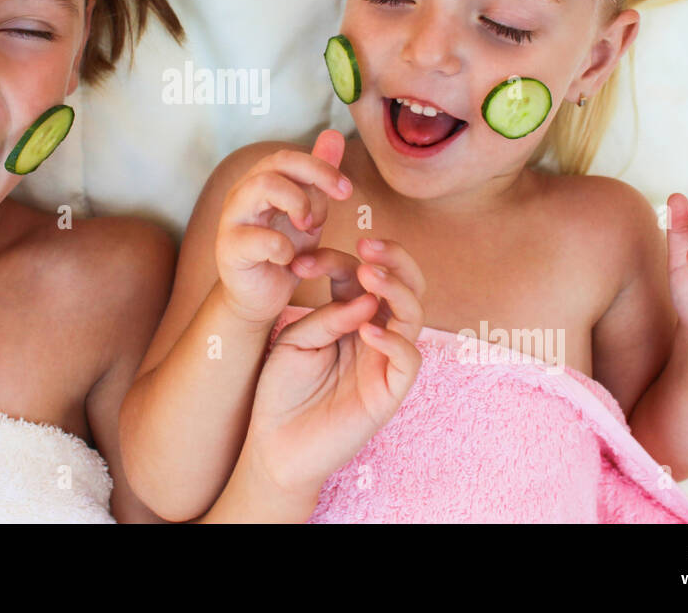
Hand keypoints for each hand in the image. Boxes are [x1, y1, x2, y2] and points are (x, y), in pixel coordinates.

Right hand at [214, 130, 351, 323]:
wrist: (260, 297)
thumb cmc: (282, 252)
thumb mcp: (309, 211)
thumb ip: (317, 177)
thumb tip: (333, 136)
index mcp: (261, 182)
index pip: (288, 157)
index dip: (321, 166)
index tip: (346, 189)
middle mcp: (243, 194)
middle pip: (275, 164)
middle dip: (314, 175)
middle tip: (340, 199)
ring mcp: (233, 220)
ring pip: (261, 186)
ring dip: (297, 203)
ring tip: (310, 227)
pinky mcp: (230, 249)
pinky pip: (256, 238)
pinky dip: (281, 248)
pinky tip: (290, 259)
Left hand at [244, 237, 424, 495]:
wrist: (274, 444)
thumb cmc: (282, 390)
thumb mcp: (295, 341)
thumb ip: (327, 316)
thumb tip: (365, 297)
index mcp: (350, 316)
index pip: (359, 274)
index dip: (336, 259)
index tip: (301, 260)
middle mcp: (375, 333)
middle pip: (404, 286)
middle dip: (393, 259)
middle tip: (367, 242)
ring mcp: (385, 361)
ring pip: (413, 315)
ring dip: (396, 289)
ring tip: (370, 275)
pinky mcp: (389, 392)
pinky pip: (408, 360)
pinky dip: (394, 340)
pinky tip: (367, 330)